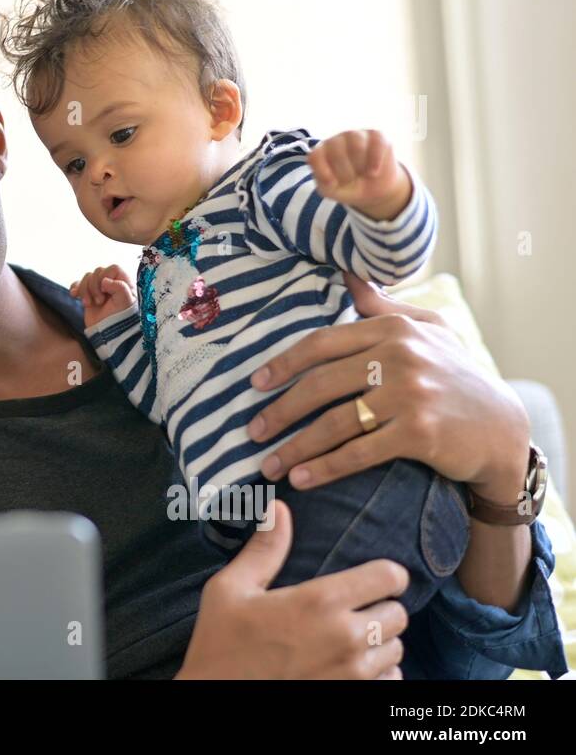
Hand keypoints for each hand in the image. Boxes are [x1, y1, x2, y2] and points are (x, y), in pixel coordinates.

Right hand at [70, 265, 136, 327]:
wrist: (108, 334)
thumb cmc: (121, 318)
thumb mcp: (125, 302)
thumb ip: (119, 287)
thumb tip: (104, 280)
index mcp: (123, 281)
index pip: (112, 268)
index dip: (106, 277)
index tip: (105, 291)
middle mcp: (111, 282)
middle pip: (97, 272)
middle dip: (94, 286)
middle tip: (99, 302)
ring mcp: (99, 288)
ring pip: (87, 278)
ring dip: (84, 290)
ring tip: (88, 304)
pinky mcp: (88, 294)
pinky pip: (78, 284)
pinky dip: (75, 288)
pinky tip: (74, 295)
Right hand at [177, 500, 408, 678]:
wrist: (214, 696)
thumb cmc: (221, 643)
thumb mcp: (230, 589)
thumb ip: (264, 550)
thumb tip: (278, 509)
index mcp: (319, 602)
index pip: (389, 577)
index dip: (384, 574)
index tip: (370, 578)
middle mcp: (345, 637)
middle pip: (398, 614)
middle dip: (380, 608)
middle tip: (353, 610)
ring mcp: (353, 674)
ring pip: (396, 650)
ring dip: (378, 642)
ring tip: (348, 639)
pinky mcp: (354, 697)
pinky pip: (389, 680)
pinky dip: (376, 673)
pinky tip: (348, 666)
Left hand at [249, 274, 530, 500]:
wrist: (502, 428)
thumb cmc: (455, 375)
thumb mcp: (428, 331)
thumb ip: (383, 306)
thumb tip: (348, 274)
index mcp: (393, 330)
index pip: (322, 343)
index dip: (283, 364)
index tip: (255, 384)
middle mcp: (400, 357)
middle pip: (321, 385)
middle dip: (280, 411)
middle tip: (253, 431)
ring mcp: (410, 395)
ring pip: (335, 422)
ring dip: (295, 447)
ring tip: (268, 465)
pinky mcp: (419, 433)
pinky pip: (359, 452)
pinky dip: (325, 468)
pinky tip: (301, 479)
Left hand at [308, 129, 411, 220]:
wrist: (373, 191)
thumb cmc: (347, 188)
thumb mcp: (332, 191)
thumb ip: (325, 185)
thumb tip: (330, 179)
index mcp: (321, 152)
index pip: (316, 156)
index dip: (323, 171)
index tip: (332, 184)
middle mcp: (336, 140)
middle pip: (337, 153)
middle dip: (345, 173)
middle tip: (351, 181)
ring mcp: (356, 135)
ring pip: (356, 144)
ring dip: (360, 165)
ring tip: (364, 175)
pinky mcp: (376, 135)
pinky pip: (376, 143)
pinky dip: (375, 160)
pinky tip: (373, 172)